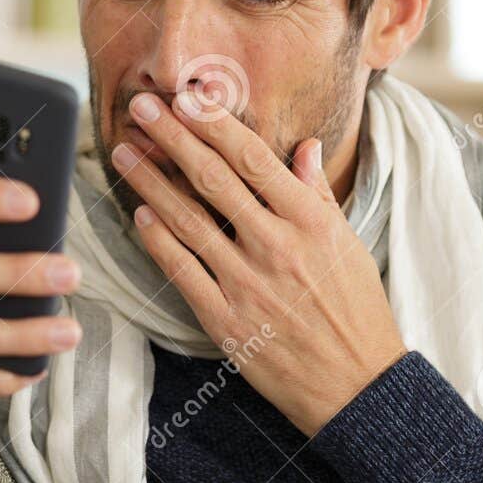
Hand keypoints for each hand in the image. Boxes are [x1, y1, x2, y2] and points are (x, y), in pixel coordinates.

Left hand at [109, 91, 406, 434]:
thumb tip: (302, 146)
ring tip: (125, 152)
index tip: (185, 97)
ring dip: (151, 181)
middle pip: (212, 179)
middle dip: (171, 137)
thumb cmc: (356, 310)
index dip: (213, 124)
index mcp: (310, 220)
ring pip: (187, 220)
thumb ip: (316, 194)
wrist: (357, 385)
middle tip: (141, 106)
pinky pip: (182, 271)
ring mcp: (248, 284)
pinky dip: (157, 240)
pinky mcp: (226, 321)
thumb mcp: (348, 243)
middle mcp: (277, 245)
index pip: (252, 158)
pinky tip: (139, 214)